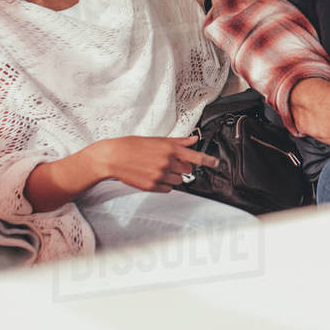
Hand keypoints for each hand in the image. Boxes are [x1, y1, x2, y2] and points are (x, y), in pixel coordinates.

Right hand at [88, 135, 218, 192]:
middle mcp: (167, 162)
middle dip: (183, 168)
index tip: (216, 163)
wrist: (113, 157)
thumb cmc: (134, 146)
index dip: (208, 161)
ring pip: (179, 181)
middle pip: (188, 170)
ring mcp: (159, 175)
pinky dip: (164, 184)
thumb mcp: (157, 140)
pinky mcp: (151, 186)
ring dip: (173, 176)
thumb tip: (195, 140)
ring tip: (158, 169)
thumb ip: (178, 142)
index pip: (195, 157)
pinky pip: (167, 189)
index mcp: (169, 149)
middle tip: (170, 163)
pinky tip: (153, 176)